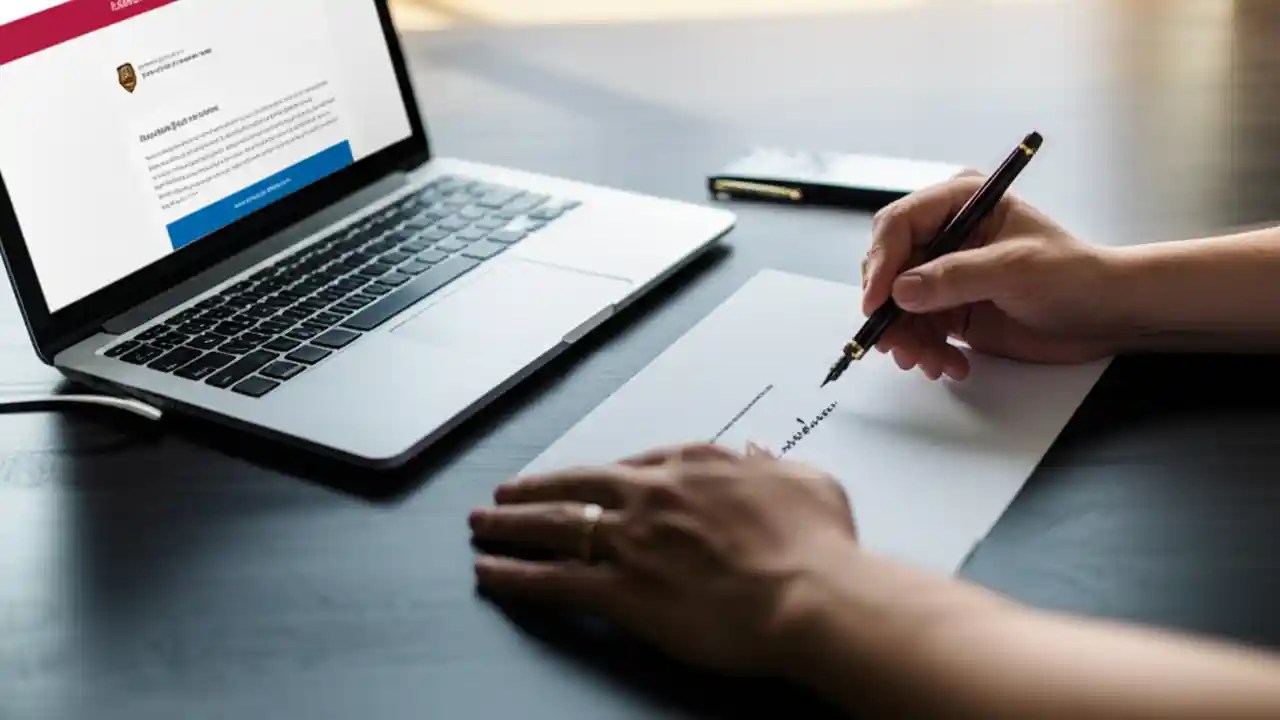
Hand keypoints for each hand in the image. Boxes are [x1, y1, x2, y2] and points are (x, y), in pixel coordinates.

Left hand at [469, 443, 857, 674]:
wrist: (812, 597)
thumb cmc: (820, 547)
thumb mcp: (808, 482)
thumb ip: (772, 465)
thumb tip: (757, 452)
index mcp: (696, 466)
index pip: (634, 463)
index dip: (602, 474)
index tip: (585, 480)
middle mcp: (653, 495)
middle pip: (577, 485)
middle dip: (536, 490)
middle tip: (505, 495)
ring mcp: (632, 541)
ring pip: (555, 527)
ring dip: (512, 527)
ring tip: (483, 527)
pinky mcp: (621, 591)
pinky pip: (553, 580)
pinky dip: (515, 576)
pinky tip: (490, 574)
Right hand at [862, 174, 1120, 379]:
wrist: (1105, 316)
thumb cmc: (1074, 275)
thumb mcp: (1015, 269)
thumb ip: (955, 277)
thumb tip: (901, 291)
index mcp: (960, 204)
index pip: (899, 225)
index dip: (880, 262)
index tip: (876, 301)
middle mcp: (947, 236)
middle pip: (889, 268)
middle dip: (889, 309)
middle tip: (897, 342)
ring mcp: (946, 274)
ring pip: (898, 306)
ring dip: (907, 338)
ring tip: (930, 361)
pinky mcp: (950, 309)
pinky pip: (918, 330)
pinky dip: (925, 351)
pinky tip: (949, 364)